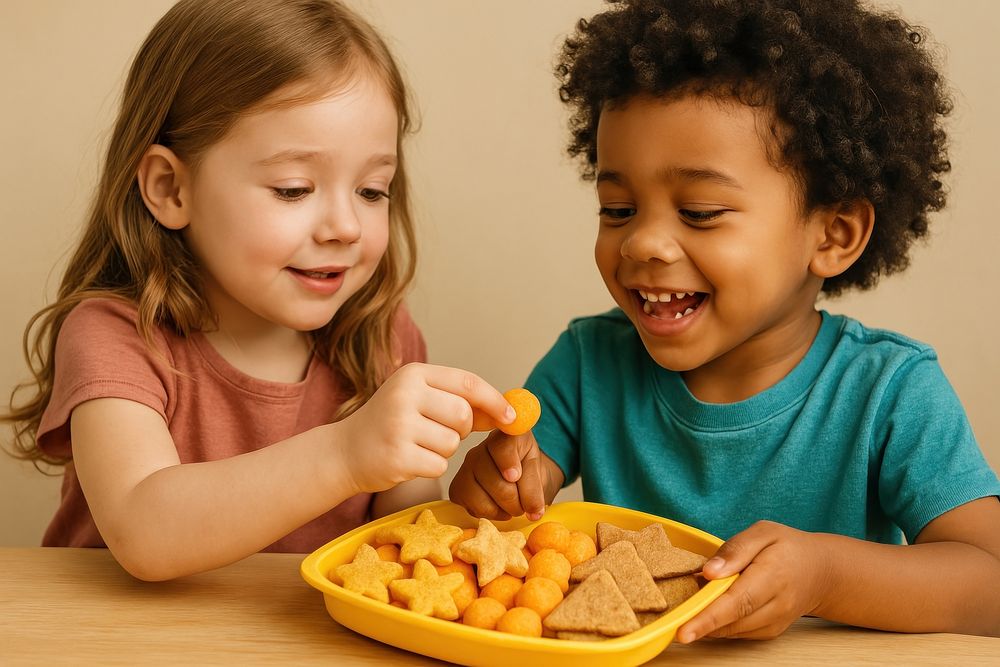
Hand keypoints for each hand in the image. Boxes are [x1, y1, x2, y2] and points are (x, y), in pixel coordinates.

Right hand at [335, 363, 513, 494]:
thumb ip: (459, 402)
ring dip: (444, 449)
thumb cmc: (391, 424)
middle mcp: (405, 395)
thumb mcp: (419, 400)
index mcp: (413, 374)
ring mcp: (399, 426)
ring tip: (419, 444)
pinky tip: (410, 459)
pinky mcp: (397, 456)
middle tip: (443, 432)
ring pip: (453, 442)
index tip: (511, 417)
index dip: (494, 400)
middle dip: (463, 429)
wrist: (345, 452)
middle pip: (464, 415)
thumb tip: (507, 412)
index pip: (467, 382)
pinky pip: (439, 465)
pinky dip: (431, 466)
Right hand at [448, 429, 546, 520]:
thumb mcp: (540, 474)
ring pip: (480, 497)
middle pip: (494, 481)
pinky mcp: (458, 487)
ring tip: (512, 507)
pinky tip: (498, 507)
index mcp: (505, 438)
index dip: (508, 464)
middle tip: (524, 505)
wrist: (519, 479)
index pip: (501, 448)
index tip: (515, 476)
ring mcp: (466, 468)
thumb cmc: (528, 472)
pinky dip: (490, 514)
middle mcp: (480, 449)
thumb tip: (533, 512)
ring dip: (502, 510)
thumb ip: (535, 488)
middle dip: (515, 501)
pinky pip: (472, 507)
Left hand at [677, 520, 831, 641]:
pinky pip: (738, 632)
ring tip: (688, 608)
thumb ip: (736, 549)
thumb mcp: (763, 532)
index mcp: (773, 575)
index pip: (737, 601)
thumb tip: (709, 572)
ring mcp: (775, 622)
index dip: (708, 618)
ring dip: (707, 624)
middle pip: (732, 620)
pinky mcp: (770, 631)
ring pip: (733, 630)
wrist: (821, 572)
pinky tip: (708, 611)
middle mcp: (777, 604)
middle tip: (671, 625)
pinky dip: (719, 625)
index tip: (683, 631)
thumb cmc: (788, 547)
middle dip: (699, 625)